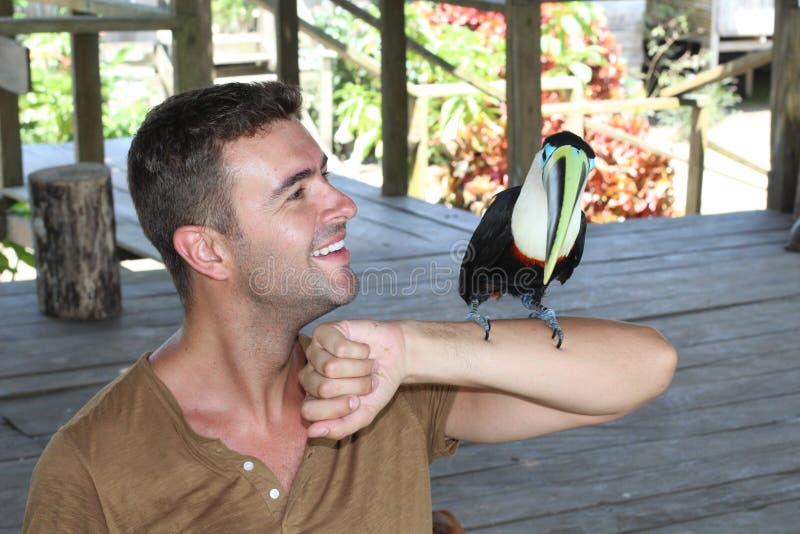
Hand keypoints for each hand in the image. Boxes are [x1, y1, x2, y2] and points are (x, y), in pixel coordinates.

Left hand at [299, 320, 407, 439]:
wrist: (397, 357)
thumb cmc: (378, 386)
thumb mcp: (364, 414)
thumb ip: (340, 428)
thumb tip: (312, 433)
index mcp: (313, 399)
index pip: (308, 410)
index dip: (338, 408)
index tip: (358, 402)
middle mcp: (309, 374)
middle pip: (324, 388)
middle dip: (355, 386)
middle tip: (367, 381)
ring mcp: (314, 352)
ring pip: (331, 367)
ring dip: (360, 368)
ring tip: (368, 365)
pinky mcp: (325, 332)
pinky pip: (340, 347)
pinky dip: (361, 351)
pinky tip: (364, 350)